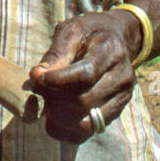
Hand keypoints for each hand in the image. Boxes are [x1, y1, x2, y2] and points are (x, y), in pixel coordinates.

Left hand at [28, 10, 141, 142]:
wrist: (117, 39)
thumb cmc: (89, 33)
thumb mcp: (71, 31)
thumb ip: (55, 53)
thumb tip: (37, 76)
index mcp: (111, 50)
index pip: (86, 73)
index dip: (59, 80)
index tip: (38, 77)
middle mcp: (122, 75)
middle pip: (84, 100)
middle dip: (56, 99)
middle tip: (39, 91)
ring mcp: (122, 96)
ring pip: (87, 120)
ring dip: (60, 116)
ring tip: (48, 103)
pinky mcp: (118, 110)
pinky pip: (91, 130)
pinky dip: (69, 129)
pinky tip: (56, 117)